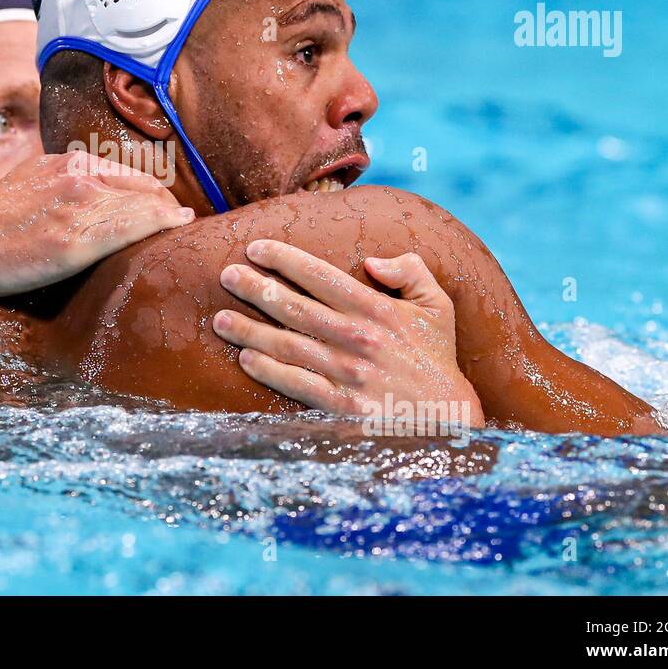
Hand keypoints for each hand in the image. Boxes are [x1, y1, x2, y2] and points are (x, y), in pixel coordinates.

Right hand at [0, 150, 194, 300]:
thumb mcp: (23, 191)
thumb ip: (55, 188)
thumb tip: (82, 199)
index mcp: (64, 163)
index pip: (126, 174)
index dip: (152, 194)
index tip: (166, 210)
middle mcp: (76, 174)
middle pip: (145, 186)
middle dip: (166, 205)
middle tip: (183, 224)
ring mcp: (79, 203)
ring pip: (147, 203)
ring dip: (170, 217)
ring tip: (185, 231)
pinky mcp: (78, 237)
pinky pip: (138, 225)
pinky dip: (164, 224)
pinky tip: (180, 229)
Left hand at [211, 240, 481, 429]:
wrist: (449, 420)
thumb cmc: (436, 358)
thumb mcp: (437, 307)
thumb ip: (411, 272)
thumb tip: (373, 260)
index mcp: (377, 310)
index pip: (320, 276)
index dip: (284, 259)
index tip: (254, 248)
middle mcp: (357, 338)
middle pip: (294, 307)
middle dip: (255, 288)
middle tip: (225, 275)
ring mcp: (347, 374)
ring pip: (286, 345)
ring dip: (249, 331)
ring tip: (219, 319)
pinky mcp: (340, 406)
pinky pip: (296, 384)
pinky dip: (268, 371)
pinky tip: (245, 359)